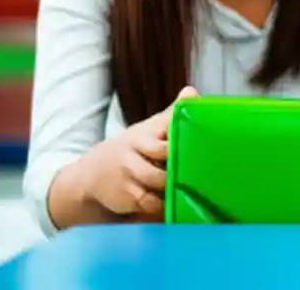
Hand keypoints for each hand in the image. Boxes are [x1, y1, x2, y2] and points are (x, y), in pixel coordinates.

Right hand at [78, 86, 198, 219]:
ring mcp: (130, 172)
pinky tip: (179, 205)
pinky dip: (166, 206)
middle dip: (185, 159)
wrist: (91, 174)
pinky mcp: (128, 196)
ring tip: (198, 187)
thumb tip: (192, 92)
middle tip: (209, 166)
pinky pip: (151, 203)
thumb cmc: (133, 149)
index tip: (205, 138)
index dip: (186, 131)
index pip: (168, 124)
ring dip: (178, 185)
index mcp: (146, 131)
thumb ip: (172, 115)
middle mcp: (136, 148)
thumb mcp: (149, 129)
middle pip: (167, 152)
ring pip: (161, 180)